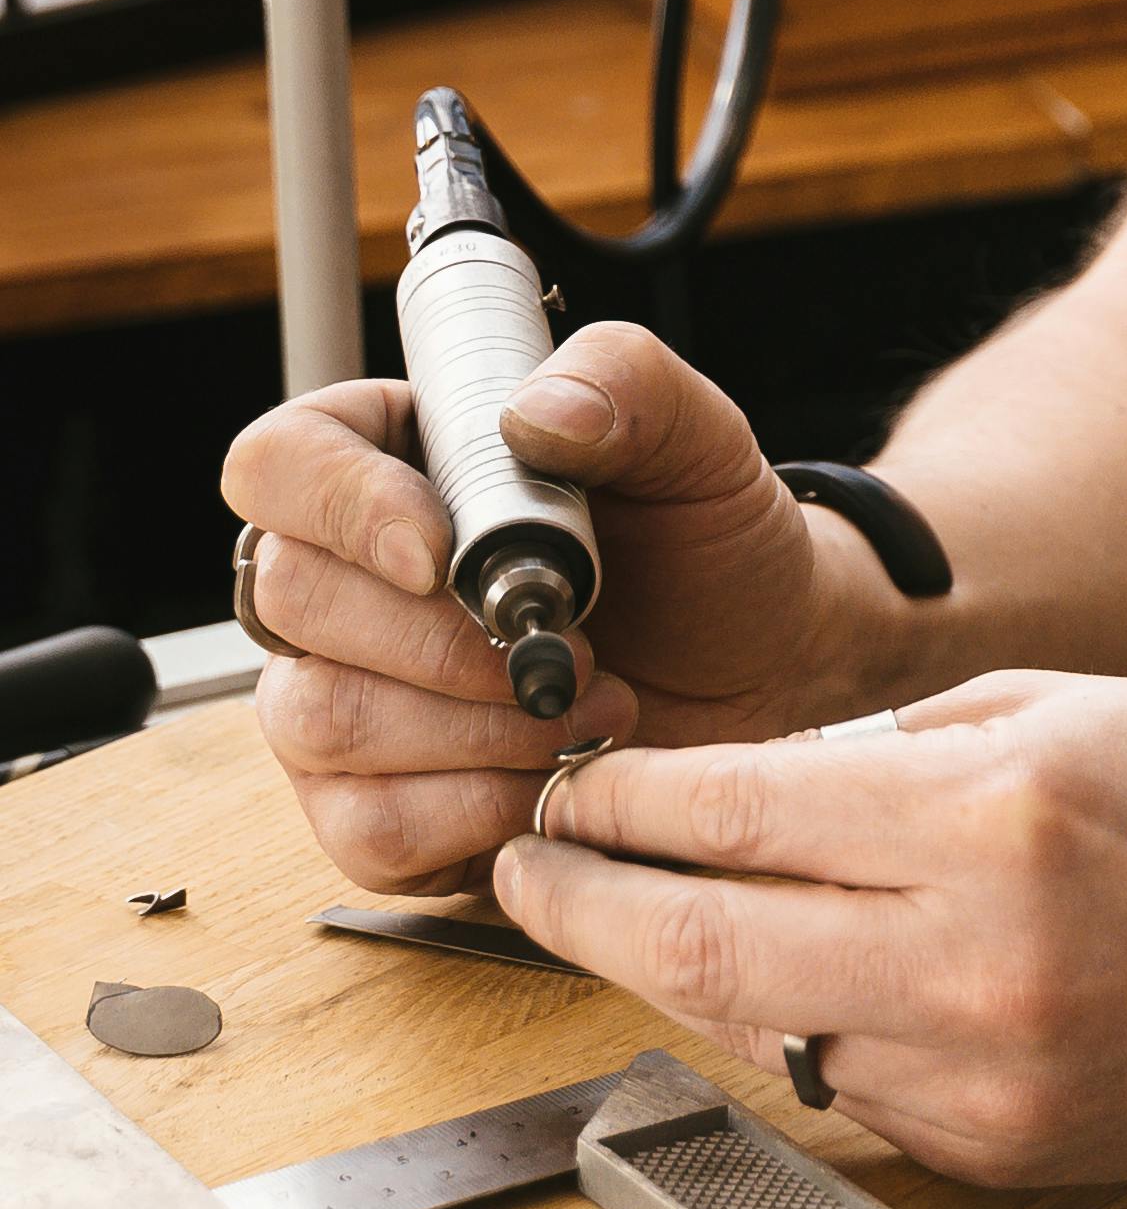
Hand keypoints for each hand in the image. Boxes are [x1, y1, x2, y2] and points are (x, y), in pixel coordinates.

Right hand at [224, 327, 895, 891]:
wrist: (763, 664)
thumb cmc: (708, 541)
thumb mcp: (696, 437)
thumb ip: (624, 381)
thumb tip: (535, 413)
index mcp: (392, 462)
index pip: (280, 464)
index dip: (340, 507)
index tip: (441, 553)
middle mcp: (343, 580)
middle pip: (293, 600)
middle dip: (443, 640)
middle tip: (573, 647)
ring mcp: (342, 697)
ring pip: (319, 721)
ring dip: (471, 727)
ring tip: (588, 707)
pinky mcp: (373, 807)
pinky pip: (365, 827)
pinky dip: (474, 808)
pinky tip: (552, 774)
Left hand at [491, 675, 1126, 1183]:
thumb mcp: (1054, 709)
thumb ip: (880, 763)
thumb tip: (728, 801)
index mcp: (990, 817)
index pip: (727, 818)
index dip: (613, 809)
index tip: (557, 796)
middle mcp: (977, 960)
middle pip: (697, 950)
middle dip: (583, 908)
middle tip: (526, 873)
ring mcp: (991, 1078)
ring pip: (767, 1033)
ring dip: (698, 973)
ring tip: (667, 914)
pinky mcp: (1009, 1156)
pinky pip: (860, 1094)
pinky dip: (824, 1034)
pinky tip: (843, 981)